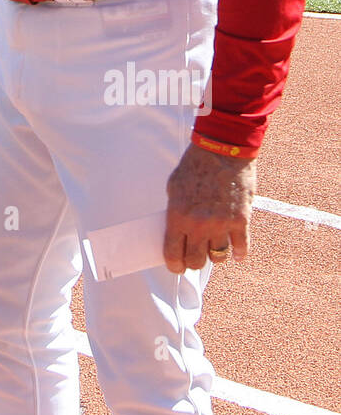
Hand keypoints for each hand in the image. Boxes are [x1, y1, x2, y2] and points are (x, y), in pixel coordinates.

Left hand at [164, 144, 255, 272]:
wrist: (222, 149)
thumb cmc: (195, 165)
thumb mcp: (174, 186)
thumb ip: (174, 211)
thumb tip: (174, 231)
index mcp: (178, 216)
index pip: (173, 253)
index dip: (174, 265)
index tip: (177, 266)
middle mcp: (199, 224)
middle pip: (196, 261)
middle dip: (194, 262)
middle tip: (195, 257)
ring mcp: (222, 224)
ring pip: (218, 257)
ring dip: (215, 255)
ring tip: (214, 248)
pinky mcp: (241, 220)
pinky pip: (242, 247)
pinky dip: (239, 253)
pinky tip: (236, 253)